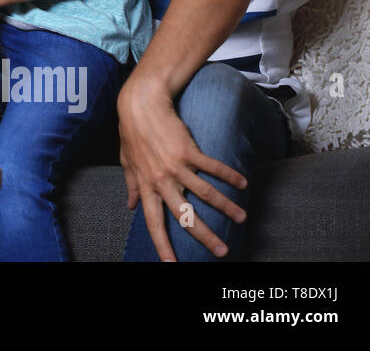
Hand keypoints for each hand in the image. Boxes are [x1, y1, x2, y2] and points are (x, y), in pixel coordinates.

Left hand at [116, 70, 247, 260]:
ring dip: (226, 207)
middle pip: (185, 215)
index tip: (172, 264)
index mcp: (146, 186)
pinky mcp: (189, 150)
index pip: (153, 222)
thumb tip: (130, 205)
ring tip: (242, 218)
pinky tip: (243, 183)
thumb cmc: (132, 132)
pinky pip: (213, 168)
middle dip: (205, 236)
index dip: (162, 245)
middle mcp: (161, 180)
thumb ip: (131, 184)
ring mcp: (175, 166)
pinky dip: (229, 176)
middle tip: (222, 251)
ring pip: (205, 193)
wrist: (140, 104)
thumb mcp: (127, 161)